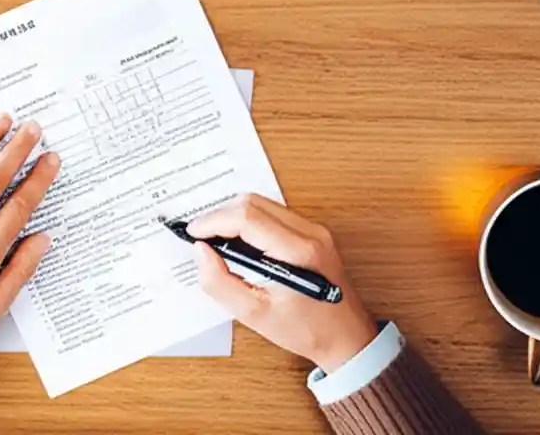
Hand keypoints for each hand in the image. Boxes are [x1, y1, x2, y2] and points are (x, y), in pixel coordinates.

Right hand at [189, 194, 378, 373]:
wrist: (346, 337)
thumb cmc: (306, 330)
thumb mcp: (254, 315)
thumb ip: (220, 282)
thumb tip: (200, 253)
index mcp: (297, 252)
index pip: (246, 218)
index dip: (213, 221)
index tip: (193, 233)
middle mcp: (310, 234)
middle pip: (253, 203)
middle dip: (220, 215)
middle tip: (202, 238)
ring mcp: (314, 230)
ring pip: (263, 204)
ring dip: (235, 216)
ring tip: (217, 241)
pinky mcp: (314, 233)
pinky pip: (275, 213)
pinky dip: (250, 221)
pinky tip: (240, 243)